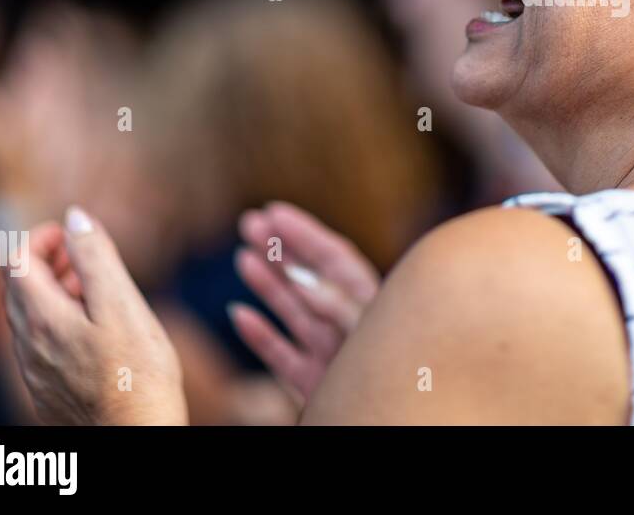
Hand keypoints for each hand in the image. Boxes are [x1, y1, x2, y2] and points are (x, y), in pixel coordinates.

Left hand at [4, 207, 185, 424]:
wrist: (136, 436)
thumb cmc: (137, 374)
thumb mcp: (122, 303)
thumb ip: (95, 256)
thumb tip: (75, 216)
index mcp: (42, 319)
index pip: (17, 261)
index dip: (42, 238)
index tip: (73, 234)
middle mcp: (29, 345)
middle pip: (19, 287)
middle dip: (47, 261)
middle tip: (83, 254)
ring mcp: (36, 369)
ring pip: (28, 316)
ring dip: (53, 291)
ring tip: (93, 287)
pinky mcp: (49, 388)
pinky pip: (40, 342)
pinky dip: (58, 319)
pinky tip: (93, 328)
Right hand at [231, 202, 380, 403]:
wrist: (389, 423)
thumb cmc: (395, 373)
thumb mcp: (367, 332)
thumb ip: (338, 304)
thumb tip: (302, 277)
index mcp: (372, 304)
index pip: (334, 258)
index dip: (304, 232)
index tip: (272, 210)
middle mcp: (349, 325)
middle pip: (311, 278)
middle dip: (280, 249)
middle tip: (247, 223)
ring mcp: (330, 353)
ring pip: (294, 312)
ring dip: (267, 284)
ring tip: (242, 257)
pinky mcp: (314, 383)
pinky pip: (283, 356)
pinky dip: (260, 336)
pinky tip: (239, 313)